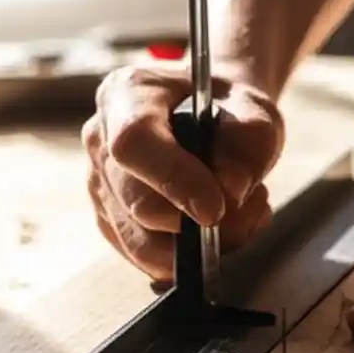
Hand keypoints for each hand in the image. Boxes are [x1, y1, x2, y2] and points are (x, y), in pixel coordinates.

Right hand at [83, 65, 283, 278]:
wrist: (215, 120)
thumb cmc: (228, 110)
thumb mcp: (254, 111)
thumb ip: (248, 143)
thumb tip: (230, 192)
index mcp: (128, 94)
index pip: (134, 142)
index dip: (173, 179)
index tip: (215, 208)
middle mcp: (100, 139)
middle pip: (134, 201)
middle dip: (196, 225)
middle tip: (251, 209)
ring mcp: (100, 184)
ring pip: (139, 242)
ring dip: (199, 248)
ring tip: (243, 216)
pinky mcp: (110, 220)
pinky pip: (146, 258)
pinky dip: (189, 258)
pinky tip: (222, 230)